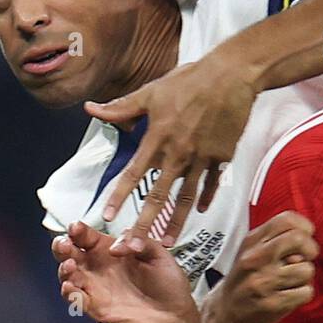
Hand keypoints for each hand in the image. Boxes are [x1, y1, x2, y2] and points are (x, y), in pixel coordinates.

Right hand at [55, 220, 200, 322]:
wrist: (176, 316)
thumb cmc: (168, 284)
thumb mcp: (159, 254)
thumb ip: (140, 241)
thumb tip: (115, 245)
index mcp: (111, 250)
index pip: (88, 237)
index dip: (78, 230)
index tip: (76, 227)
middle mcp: (99, 267)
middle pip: (70, 253)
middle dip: (61, 246)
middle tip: (65, 244)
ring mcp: (96, 288)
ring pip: (68, 276)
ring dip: (64, 269)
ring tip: (70, 265)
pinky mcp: (96, 308)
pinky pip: (76, 300)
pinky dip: (69, 294)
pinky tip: (71, 287)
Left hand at [85, 51, 259, 251]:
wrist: (232, 75)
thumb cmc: (189, 80)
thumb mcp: (151, 91)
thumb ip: (121, 108)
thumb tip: (90, 109)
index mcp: (158, 138)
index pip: (133, 174)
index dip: (119, 197)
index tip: (108, 218)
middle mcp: (179, 153)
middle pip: (158, 195)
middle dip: (144, 225)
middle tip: (133, 247)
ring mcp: (203, 157)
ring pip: (187, 197)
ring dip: (175, 222)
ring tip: (166, 242)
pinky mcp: (223, 156)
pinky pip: (213, 183)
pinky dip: (206, 199)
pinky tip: (200, 212)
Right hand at [202, 211, 319, 322]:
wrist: (224, 311)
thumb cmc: (245, 278)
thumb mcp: (251, 250)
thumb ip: (276, 238)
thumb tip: (306, 236)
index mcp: (252, 241)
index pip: (286, 220)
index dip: (304, 227)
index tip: (304, 237)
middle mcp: (256, 259)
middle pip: (298, 239)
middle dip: (310, 248)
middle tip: (306, 258)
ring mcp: (264, 282)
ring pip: (306, 269)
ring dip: (304, 276)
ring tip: (288, 281)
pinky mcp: (272, 304)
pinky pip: (306, 292)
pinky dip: (302, 294)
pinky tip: (288, 295)